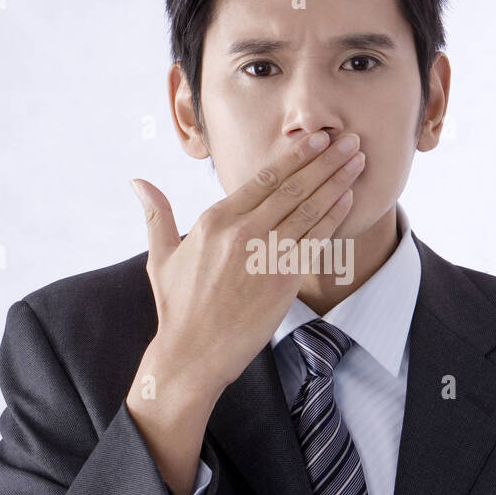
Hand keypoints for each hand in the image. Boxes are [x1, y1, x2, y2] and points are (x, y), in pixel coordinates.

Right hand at [129, 130, 363, 402]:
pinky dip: (334, 217)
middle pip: (291, 186)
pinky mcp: (283, 279)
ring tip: (357, 160)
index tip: (316, 139)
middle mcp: (241, 232)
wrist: (193, 354)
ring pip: (308, 208)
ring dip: (336, 181)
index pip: (263, 177)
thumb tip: (138, 182)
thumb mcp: (161, 257)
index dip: (294, 156)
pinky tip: (349, 198)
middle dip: (324, 160)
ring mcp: (264, 255)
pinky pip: (314, 240)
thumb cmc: (178, 308)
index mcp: (214, 220)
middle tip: (350, 140)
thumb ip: (157, 215)